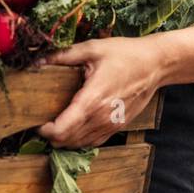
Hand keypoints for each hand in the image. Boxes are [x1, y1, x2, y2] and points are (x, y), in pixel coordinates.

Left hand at [35, 36, 164, 148]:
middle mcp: (102, 117)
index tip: (37, 121)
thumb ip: (64, 55)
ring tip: (56, 125)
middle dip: (51, 135)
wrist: (156, 64)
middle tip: (43, 122)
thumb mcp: (93, 48)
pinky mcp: (118, 126)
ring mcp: (111, 124)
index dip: (45, 130)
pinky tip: (75, 127)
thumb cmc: (126, 54)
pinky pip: (94, 142)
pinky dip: (80, 139)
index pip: (62, 130)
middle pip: (67, 141)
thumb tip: (38, 59)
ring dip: (65, 139)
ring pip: (80, 144)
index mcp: (93, 99)